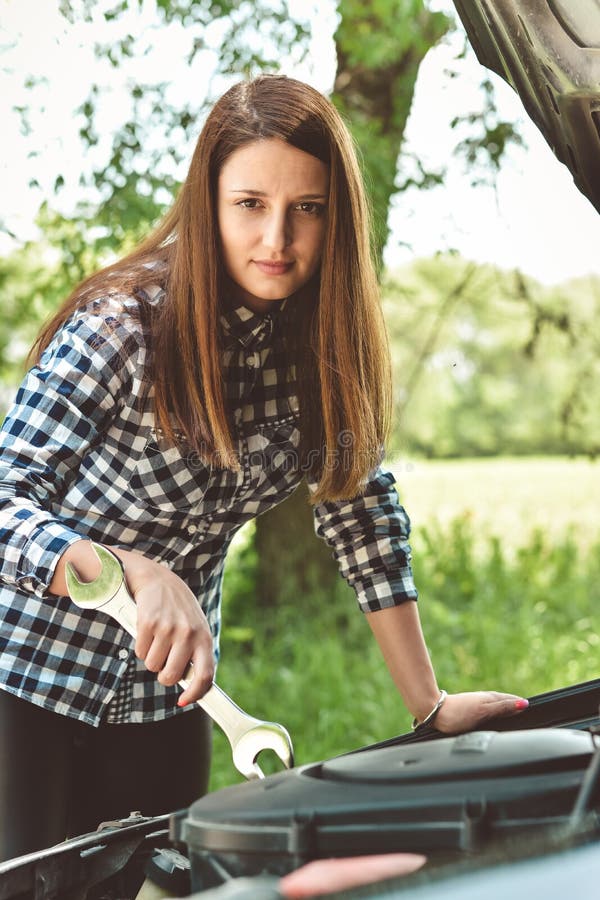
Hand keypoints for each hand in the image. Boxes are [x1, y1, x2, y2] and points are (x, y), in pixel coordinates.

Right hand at [114, 548, 213, 705]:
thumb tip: (191, 686)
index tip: (184, 701)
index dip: (195, 694)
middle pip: (171, 676)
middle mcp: (188, 634)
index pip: (205, 675)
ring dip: (152, 657)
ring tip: (158, 638)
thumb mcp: (195, 628)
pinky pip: (140, 652)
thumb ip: (196, 654)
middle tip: (164, 661)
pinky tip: (148, 630)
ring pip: (153, 665)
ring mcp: (168, 628)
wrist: (159, 579)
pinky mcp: (148, 623)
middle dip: (164, 675)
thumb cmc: (179, 610)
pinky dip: (141, 646)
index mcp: (204, 637)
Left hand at [433, 691, 528, 734]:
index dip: (520, 704)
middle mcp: (483, 700)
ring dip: (504, 709)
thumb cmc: (458, 713)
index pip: (509, 700)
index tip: (531, 706)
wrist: (434, 712)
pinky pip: (486, 711)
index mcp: (489, 698)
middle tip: (526, 709)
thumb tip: (523, 704)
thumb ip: (503, 708)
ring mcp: (475, 705)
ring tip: (513, 713)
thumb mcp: (484, 711)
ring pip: (494, 706)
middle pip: (502, 702)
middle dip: (514, 705)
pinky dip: (494, 714)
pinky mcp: (468, 712)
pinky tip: (492, 718)